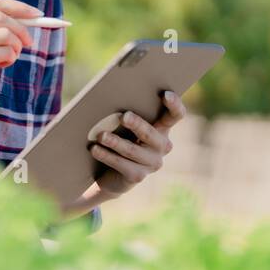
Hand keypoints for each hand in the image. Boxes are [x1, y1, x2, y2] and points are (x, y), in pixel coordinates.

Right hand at [0, 0, 40, 116]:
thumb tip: (27, 16)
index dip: (18, 7)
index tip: (36, 14)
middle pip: (1, 16)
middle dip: (21, 29)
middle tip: (28, 42)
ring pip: (6, 34)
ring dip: (16, 46)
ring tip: (9, 56)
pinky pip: (5, 52)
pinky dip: (10, 58)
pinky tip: (1, 65)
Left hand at [67, 90, 187, 211]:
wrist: (110, 172)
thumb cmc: (119, 138)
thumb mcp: (125, 126)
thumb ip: (127, 113)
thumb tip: (112, 99)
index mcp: (162, 129)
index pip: (175, 115)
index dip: (174, 105)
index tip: (165, 94)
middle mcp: (162, 146)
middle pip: (150, 133)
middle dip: (138, 124)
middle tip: (124, 116)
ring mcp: (152, 163)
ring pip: (133, 150)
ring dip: (115, 142)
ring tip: (101, 136)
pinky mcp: (137, 176)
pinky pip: (121, 164)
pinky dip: (106, 156)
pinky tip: (94, 149)